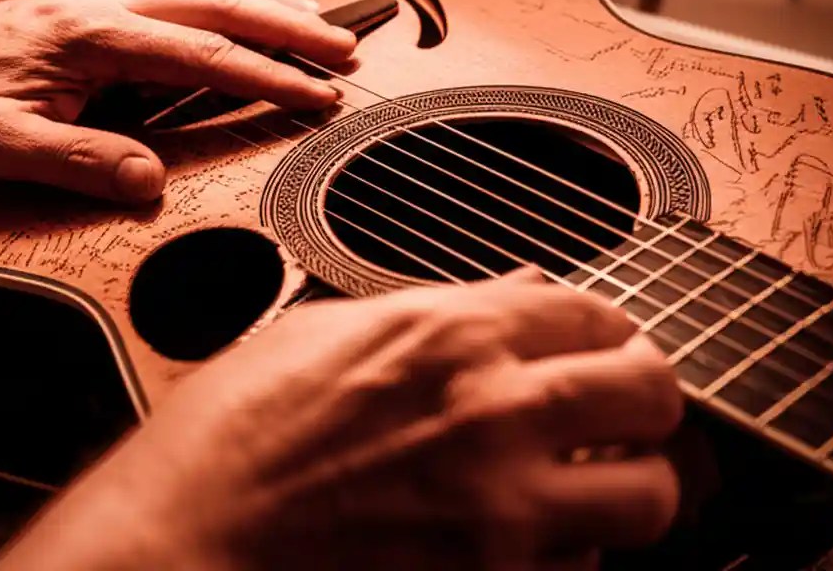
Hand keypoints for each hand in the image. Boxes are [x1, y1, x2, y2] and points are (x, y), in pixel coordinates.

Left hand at [0, 0, 355, 200]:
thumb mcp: (0, 148)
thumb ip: (77, 161)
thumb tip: (148, 181)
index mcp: (90, 36)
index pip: (200, 54)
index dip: (265, 76)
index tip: (314, 95)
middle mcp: (104, 3)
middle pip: (218, 1)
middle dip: (288, 25)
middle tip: (344, 51)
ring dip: (266, 0)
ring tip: (320, 25)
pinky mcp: (100, 2)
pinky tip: (251, 7)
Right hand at [0, 271, 683, 570]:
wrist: (180, 547)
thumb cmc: (228, 442)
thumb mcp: (320, 335)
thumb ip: (437, 310)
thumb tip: (518, 289)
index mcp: (447, 334)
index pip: (598, 313)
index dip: (607, 333)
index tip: (598, 350)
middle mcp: (493, 414)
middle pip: (653, 392)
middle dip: (645, 402)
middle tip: (619, 417)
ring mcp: (503, 512)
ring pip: (650, 495)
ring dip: (625, 488)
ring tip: (585, 487)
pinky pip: (587, 570)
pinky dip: (569, 555)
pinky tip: (521, 542)